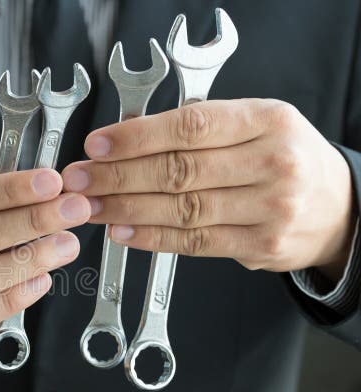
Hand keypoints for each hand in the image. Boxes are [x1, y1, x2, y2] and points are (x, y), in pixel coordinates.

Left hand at [61, 99, 354, 278]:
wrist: (336, 206)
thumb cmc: (283, 158)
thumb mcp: (254, 124)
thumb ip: (199, 128)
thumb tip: (126, 137)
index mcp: (268, 120)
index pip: (190, 127)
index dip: (136, 137)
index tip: (98, 145)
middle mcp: (273, 163)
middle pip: (179, 170)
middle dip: (119, 175)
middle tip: (80, 179)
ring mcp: (271, 208)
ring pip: (182, 209)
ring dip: (126, 208)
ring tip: (92, 205)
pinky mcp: (262, 246)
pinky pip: (194, 242)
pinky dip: (152, 236)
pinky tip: (122, 230)